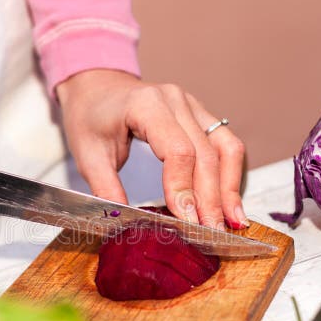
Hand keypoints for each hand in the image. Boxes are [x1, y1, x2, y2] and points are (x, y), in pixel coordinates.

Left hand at [56, 69, 248, 228]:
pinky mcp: (201, 116)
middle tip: (212, 233)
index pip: (178, 151)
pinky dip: (231, 174)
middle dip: (211, 198)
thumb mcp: (87, 155)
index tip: (186, 221)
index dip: (184, 188)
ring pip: (226, 148)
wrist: (96, 87)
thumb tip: (123, 224)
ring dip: (230, 187)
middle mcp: (177, 101)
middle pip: (206, 154)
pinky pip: (226, 144)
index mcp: (147, 105)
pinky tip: (230, 201)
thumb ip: (106, 189)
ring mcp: (193, 106)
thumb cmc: (90, 116)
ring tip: (233, 221)